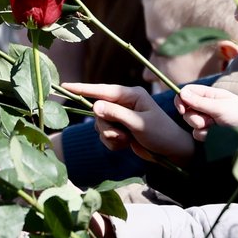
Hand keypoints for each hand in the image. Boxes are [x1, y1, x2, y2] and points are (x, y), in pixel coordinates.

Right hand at [63, 82, 193, 162]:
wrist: (172, 152)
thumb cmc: (161, 134)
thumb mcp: (139, 123)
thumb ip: (116, 114)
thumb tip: (94, 106)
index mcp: (131, 95)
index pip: (102, 90)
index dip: (82, 89)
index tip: (65, 86)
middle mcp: (124, 103)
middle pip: (98, 111)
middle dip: (106, 126)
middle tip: (121, 136)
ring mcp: (121, 116)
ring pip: (99, 124)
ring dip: (110, 136)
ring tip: (126, 140)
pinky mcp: (119, 129)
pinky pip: (104, 135)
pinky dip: (112, 143)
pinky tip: (126, 145)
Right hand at [175, 84, 237, 140]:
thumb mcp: (220, 107)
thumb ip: (200, 101)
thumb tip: (182, 93)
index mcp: (208, 94)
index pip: (186, 92)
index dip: (180, 100)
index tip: (182, 109)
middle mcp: (205, 106)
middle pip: (186, 110)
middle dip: (194, 117)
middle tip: (207, 121)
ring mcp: (206, 119)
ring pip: (191, 123)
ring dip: (202, 127)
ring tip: (217, 126)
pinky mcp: (207, 132)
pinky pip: (197, 134)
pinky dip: (206, 135)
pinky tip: (217, 134)